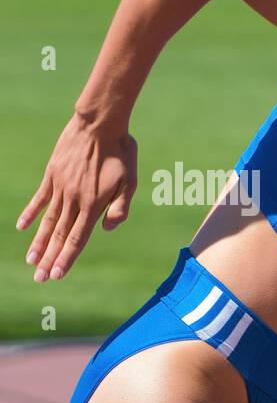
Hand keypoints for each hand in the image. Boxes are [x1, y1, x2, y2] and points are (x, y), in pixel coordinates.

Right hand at [17, 112, 137, 281]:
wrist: (99, 124)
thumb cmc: (120, 154)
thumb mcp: (129, 182)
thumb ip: (119, 208)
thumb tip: (107, 229)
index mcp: (93, 205)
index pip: (77, 239)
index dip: (67, 258)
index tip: (57, 275)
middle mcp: (74, 200)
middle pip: (59, 235)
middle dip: (49, 259)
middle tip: (40, 278)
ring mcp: (60, 188)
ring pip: (47, 221)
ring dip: (38, 242)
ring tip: (31, 261)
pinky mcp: (52, 175)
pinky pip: (40, 199)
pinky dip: (30, 214)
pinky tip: (21, 227)